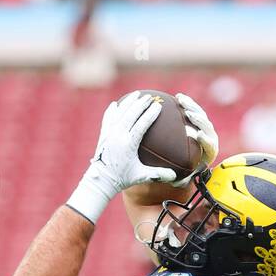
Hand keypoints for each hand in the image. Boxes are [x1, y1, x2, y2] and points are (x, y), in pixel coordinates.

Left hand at [67, 92, 175, 224]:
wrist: (100, 180)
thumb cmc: (122, 179)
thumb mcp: (140, 176)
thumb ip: (157, 174)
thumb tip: (174, 176)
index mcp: (129, 144)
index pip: (142, 124)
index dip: (150, 114)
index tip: (158, 106)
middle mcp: (118, 135)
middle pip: (131, 114)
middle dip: (141, 103)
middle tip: (150, 97)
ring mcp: (109, 133)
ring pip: (120, 112)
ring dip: (129, 102)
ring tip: (137, 94)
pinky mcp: (103, 134)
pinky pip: (108, 117)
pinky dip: (113, 110)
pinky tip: (117, 104)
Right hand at [174, 92, 218, 184]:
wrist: (193, 160)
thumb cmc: (188, 171)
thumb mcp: (185, 178)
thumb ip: (182, 180)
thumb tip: (176, 182)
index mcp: (211, 152)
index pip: (210, 145)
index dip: (206, 139)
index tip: (198, 135)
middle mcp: (211, 138)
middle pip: (207, 126)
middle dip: (198, 119)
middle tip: (188, 114)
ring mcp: (206, 127)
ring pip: (201, 114)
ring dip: (192, 106)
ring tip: (180, 100)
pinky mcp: (200, 120)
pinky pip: (195, 109)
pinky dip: (188, 103)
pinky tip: (178, 97)